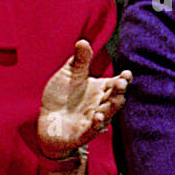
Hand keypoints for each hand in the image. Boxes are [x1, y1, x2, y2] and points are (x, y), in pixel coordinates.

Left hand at [37, 40, 131, 159]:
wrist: (47, 120)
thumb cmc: (62, 96)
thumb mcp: (69, 74)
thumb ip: (79, 61)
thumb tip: (82, 41)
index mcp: (101, 88)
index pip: (117, 83)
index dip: (124, 79)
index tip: (126, 74)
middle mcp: (101, 104)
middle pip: (116, 97)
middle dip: (120, 91)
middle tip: (121, 83)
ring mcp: (94, 119)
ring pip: (108, 113)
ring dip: (112, 106)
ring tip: (114, 98)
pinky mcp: (84, 133)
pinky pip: (93, 130)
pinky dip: (97, 124)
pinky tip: (97, 117)